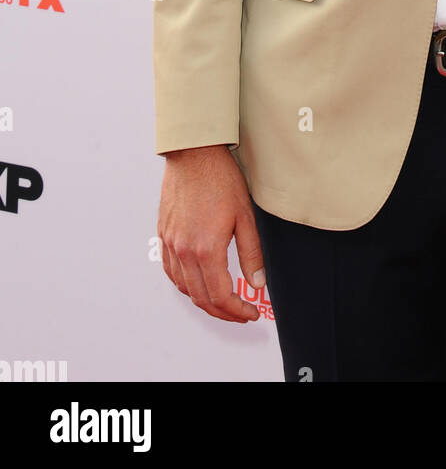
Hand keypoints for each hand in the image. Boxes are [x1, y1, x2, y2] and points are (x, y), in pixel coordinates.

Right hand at [158, 144, 265, 322]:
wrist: (193, 155)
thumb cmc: (220, 179)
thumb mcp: (245, 216)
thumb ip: (251, 254)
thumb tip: (257, 283)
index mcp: (206, 249)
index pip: (221, 296)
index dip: (238, 311)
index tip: (251, 313)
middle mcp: (185, 252)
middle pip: (201, 298)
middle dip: (223, 312)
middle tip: (241, 313)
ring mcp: (171, 244)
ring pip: (184, 288)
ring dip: (204, 301)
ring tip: (223, 301)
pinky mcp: (163, 235)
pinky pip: (171, 272)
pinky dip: (185, 285)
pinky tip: (197, 283)